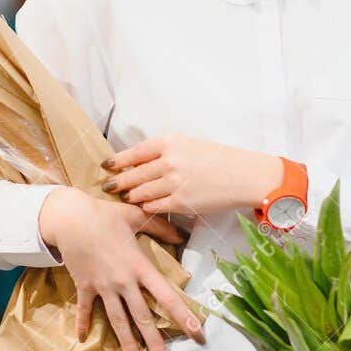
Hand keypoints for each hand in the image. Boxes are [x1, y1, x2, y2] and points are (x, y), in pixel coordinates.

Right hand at [37, 187, 203, 350]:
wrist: (69, 217)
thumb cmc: (104, 214)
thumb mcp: (135, 216)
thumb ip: (161, 227)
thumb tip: (182, 235)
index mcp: (139, 266)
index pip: (167, 296)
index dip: (184, 316)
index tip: (198, 333)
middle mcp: (123, 281)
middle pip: (142, 318)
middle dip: (155, 344)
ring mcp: (103, 286)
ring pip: (117, 321)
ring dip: (126, 344)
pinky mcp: (85, 286)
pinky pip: (85, 309)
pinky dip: (83, 324)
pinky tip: (83, 339)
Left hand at [100, 135, 283, 218]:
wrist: (243, 175)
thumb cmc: (218, 159)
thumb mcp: (189, 144)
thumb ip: (165, 151)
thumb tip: (139, 161)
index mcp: (170, 143)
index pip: (135, 152)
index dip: (118, 160)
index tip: (107, 165)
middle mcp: (168, 161)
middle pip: (134, 174)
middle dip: (119, 182)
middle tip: (108, 186)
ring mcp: (173, 183)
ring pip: (141, 192)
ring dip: (131, 196)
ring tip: (126, 197)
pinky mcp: (180, 202)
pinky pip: (154, 207)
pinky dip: (147, 207)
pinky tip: (145, 207)